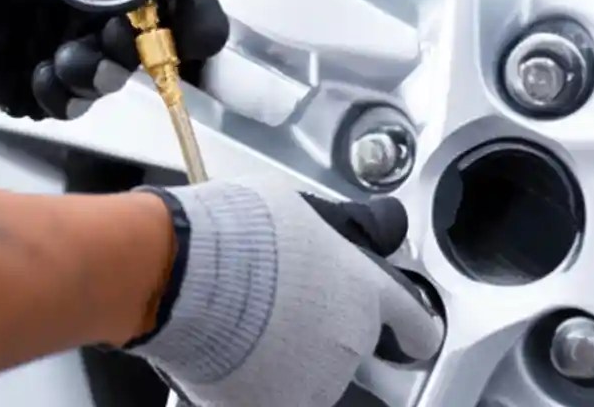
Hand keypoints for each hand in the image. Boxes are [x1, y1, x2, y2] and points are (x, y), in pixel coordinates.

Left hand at [0, 0, 228, 118]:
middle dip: (138, 49)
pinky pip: (71, 105)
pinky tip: (34, 75)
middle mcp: (93, 10)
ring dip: (94, 74)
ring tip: (59, 62)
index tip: (195, 26)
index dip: (195, 10)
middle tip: (111, 39)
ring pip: (113, 79)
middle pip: (153, 41)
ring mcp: (70, 48)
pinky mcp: (42, 84)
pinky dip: (57, 96)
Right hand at [124, 180, 444, 406]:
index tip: (414, 335)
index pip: (413, 321)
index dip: (414, 328)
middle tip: (272, 304)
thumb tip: (362, 227)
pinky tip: (223, 350)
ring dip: (280, 355)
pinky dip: (246, 380)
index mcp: (362, 291)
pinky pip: (262, 396)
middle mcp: (347, 342)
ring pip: (305, 374)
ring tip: (238, 321)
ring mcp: (310, 383)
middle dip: (315, 329)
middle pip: (346, 345)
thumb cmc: (231, 233)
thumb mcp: (294, 206)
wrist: (179, 273)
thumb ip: (335, 228)